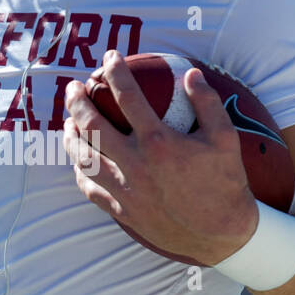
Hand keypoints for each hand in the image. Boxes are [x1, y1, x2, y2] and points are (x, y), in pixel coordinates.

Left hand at [62, 51, 258, 263]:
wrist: (220, 235)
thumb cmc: (225, 184)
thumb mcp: (226, 138)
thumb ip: (207, 102)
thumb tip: (190, 73)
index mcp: (158, 141)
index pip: (128, 96)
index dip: (116, 72)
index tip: (110, 58)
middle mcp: (135, 163)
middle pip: (92, 125)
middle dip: (77, 101)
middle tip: (73, 88)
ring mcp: (125, 189)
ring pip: (83, 158)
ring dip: (71, 136)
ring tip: (68, 122)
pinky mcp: (121, 210)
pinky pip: (90, 189)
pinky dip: (79, 172)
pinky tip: (78, 163)